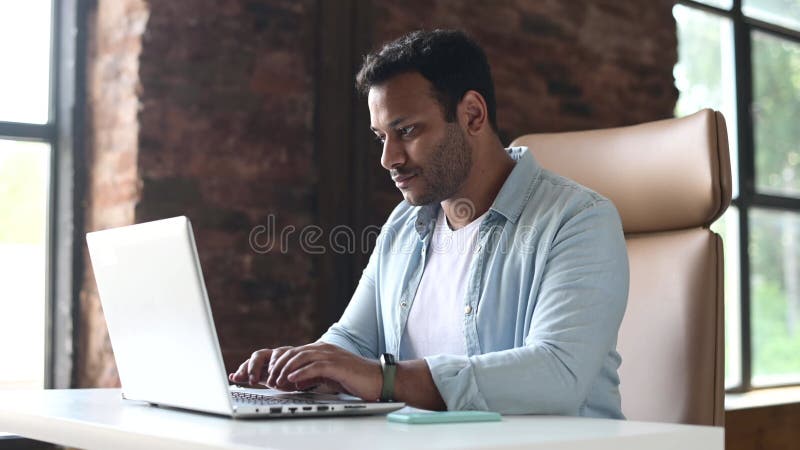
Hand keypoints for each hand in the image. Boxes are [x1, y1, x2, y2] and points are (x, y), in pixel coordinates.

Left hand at [228, 343, 381, 400]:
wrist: (379, 379)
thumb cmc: (356, 379)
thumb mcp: (329, 377)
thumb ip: (312, 375)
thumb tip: (294, 381)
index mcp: (321, 351)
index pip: (293, 352)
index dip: (277, 362)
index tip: (267, 374)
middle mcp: (323, 349)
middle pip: (293, 352)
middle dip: (276, 365)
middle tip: (266, 378)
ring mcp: (331, 355)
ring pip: (300, 357)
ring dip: (285, 369)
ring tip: (275, 381)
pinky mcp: (337, 365)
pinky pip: (315, 366)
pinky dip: (301, 372)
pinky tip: (291, 380)